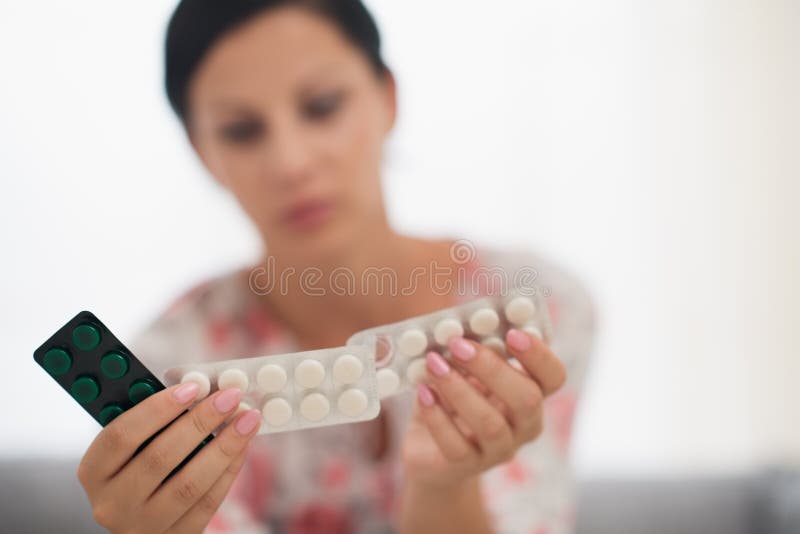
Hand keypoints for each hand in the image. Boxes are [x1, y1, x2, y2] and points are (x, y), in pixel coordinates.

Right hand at [77, 383, 260, 532]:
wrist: (141, 523)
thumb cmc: (137, 468)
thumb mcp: (130, 447)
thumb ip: (152, 421)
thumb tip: (198, 388)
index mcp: (94, 471)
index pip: (120, 435)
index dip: (157, 409)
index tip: (193, 387)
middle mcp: (113, 503)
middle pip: (159, 458)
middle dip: (200, 422)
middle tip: (230, 397)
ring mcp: (142, 526)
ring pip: (189, 484)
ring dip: (224, 446)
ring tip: (247, 419)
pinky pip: (207, 503)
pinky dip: (229, 471)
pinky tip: (243, 446)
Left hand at [401, 329, 565, 488]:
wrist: (429, 453)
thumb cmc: (452, 400)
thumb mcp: (463, 371)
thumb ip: (468, 351)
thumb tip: (459, 328)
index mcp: (530, 395)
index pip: (553, 378)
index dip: (539, 355)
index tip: (512, 333)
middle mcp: (524, 426)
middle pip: (527, 399)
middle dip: (492, 368)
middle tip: (458, 345)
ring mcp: (498, 450)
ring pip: (490, 424)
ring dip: (460, 390)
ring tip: (434, 365)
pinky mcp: (466, 467)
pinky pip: (456, 446)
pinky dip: (437, 416)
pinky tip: (423, 393)